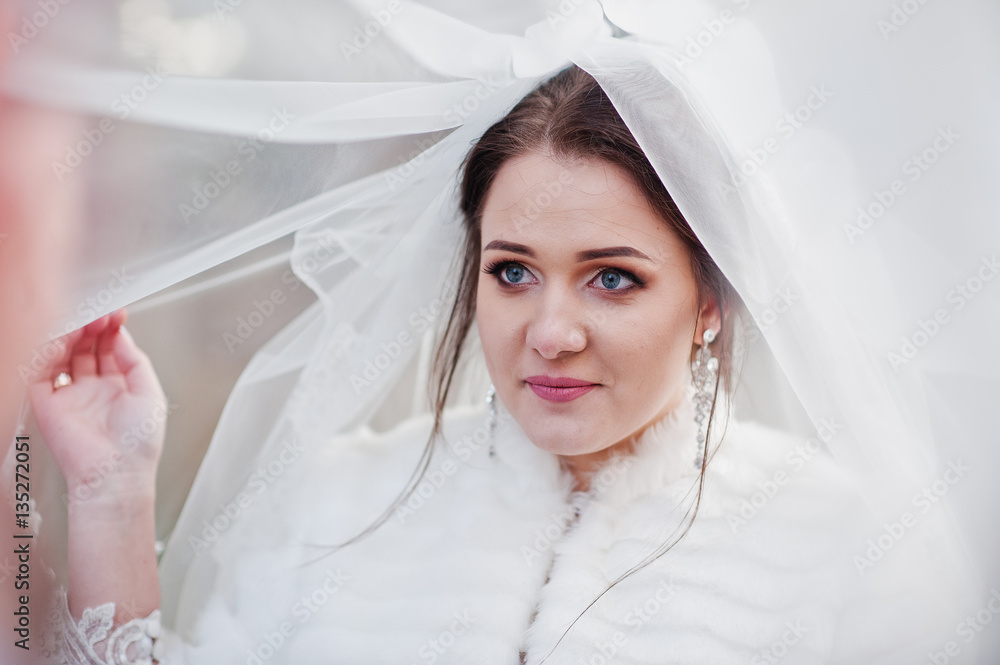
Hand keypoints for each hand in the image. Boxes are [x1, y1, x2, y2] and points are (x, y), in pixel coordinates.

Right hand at [28, 309, 166, 504]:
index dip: (112, 330)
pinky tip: (64, 340)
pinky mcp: (47, 405)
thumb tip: (120, 335)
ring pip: (63, 355)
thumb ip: (134, 360)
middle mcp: (93, 390)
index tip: (117, 314)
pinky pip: (41, 372)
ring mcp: (70, 396)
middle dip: (93, 328)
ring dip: (73, 336)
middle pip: (86, 348)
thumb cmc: (139, 444)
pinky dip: (49, 353)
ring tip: (85, 323)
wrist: (116, 473)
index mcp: (119, 388)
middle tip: (100, 315)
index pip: (110, 349)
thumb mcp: (149, 392)